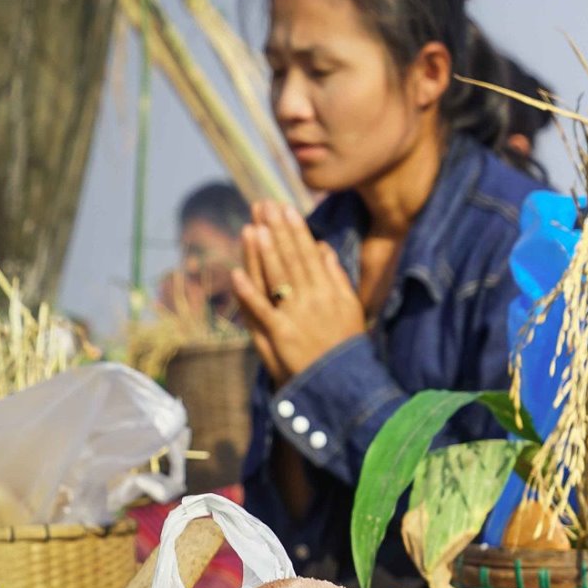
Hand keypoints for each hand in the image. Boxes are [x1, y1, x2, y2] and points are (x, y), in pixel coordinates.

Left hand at [231, 201, 365, 385]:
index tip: (286, 208)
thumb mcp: (351, 307)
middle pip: (290, 260)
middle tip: (264, 206)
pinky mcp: (279, 335)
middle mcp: (311, 299)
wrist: (342, 381)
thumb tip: (323, 248)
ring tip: (254, 227)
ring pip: (276, 279)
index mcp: (329, 290)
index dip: (296, 230)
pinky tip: (236, 274)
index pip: (309, 254)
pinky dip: (248, 293)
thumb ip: (337, 276)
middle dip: (277, 232)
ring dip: (263, 253)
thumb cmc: (346, 343)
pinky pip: (261, 311)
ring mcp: (294, 316)